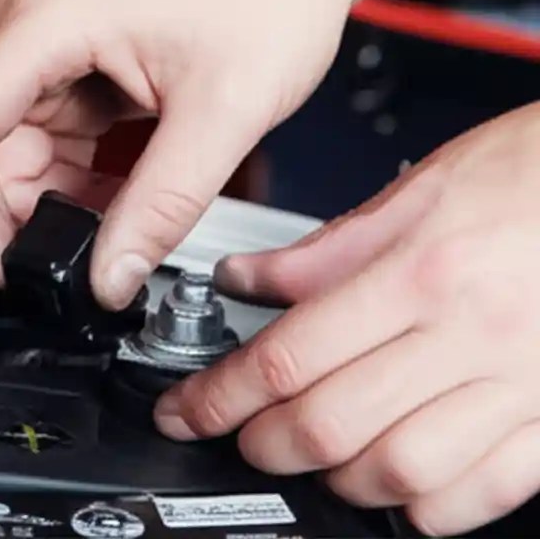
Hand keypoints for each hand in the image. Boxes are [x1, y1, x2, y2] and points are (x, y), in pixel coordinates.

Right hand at [0, 0, 359, 308]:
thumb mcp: (221, 116)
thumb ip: (160, 208)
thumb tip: (110, 277)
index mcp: (43, 22)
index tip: (4, 264)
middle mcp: (25, 28)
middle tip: (49, 265)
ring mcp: (41, 46)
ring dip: (40, 202)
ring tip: (107, 226)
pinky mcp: (66, 66)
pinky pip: (39, 142)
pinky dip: (65, 183)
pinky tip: (115, 197)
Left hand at [155, 102, 539, 535]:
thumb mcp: (426, 185)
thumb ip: (328, 248)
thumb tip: (246, 275)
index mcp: (423, 272)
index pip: (290, 356)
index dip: (219, 396)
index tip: (186, 410)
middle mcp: (471, 336)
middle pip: (332, 423)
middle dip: (261, 443)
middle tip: (234, 436)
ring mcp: (522, 385)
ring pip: (402, 471)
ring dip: (336, 479)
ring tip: (309, 459)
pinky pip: (486, 491)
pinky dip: (429, 508)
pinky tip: (398, 490)